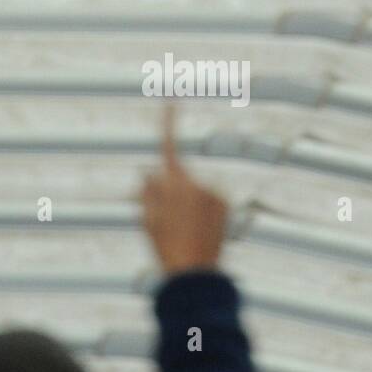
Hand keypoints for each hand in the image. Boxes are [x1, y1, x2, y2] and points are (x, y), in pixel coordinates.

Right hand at [140, 105, 227, 275]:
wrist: (194, 272)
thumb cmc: (166, 247)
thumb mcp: (147, 219)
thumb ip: (147, 190)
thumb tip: (150, 172)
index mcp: (172, 184)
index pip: (168, 146)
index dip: (168, 122)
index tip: (172, 100)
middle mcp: (195, 182)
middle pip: (177, 176)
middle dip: (171, 188)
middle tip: (169, 221)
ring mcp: (212, 191)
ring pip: (193, 190)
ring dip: (188, 203)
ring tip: (186, 230)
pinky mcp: (225, 202)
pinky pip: (208, 199)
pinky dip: (203, 209)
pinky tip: (200, 228)